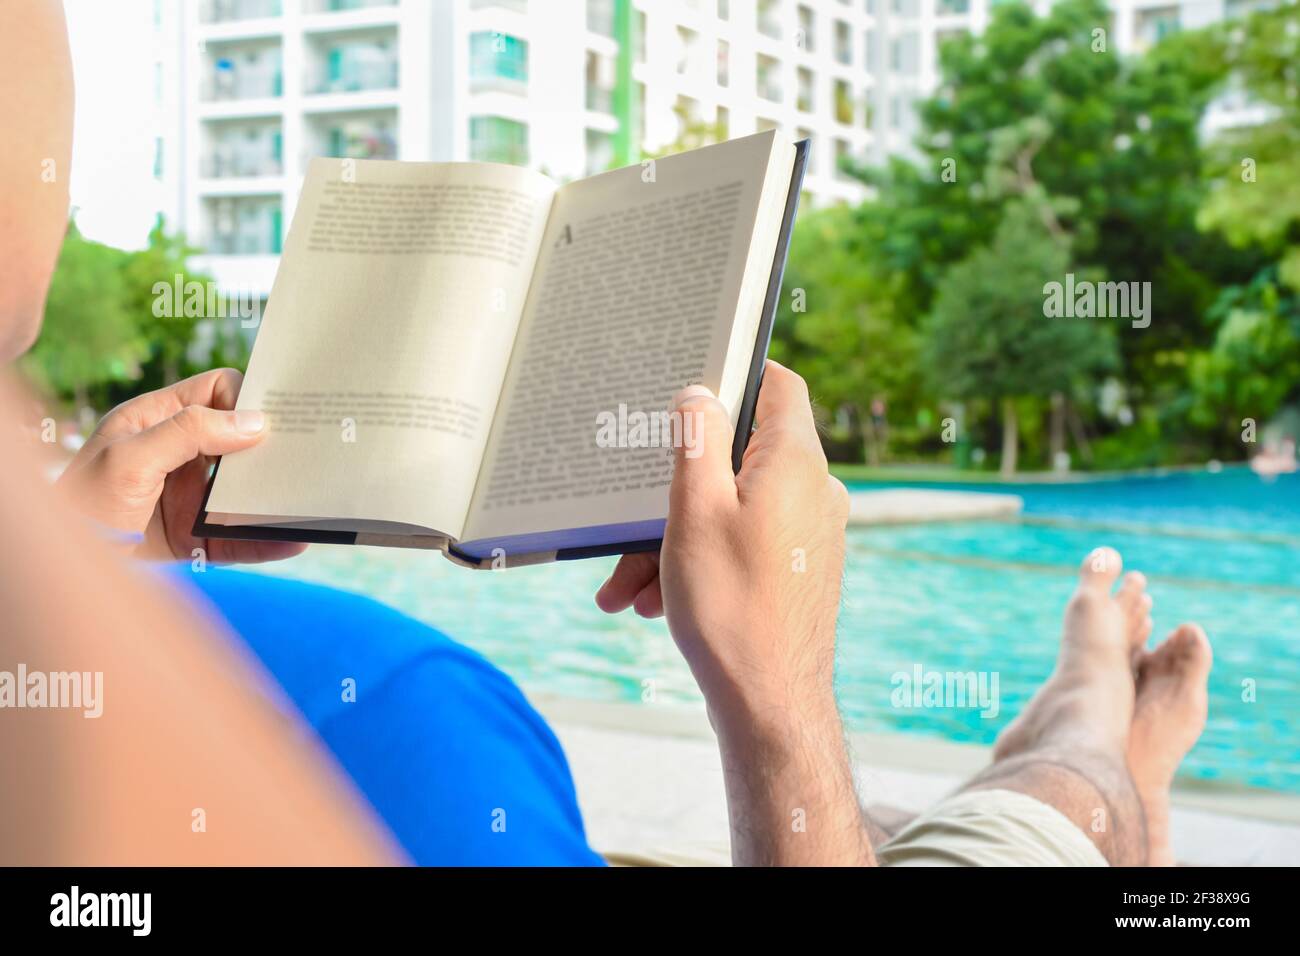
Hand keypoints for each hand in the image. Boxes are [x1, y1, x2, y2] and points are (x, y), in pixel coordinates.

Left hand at [58, 368, 306, 563]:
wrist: (60, 568)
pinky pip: (239, 538)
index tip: (274, 420)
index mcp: (157, 419)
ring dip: (274, 497)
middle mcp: (178, 454)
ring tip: (309, 503)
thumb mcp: (130, 459)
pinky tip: (293, 541)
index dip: (246, 399)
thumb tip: (254, 421)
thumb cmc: (81, 506)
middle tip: (310, 453)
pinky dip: (267, 541)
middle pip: (240, 439)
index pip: (216, 390)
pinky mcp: (193, 537)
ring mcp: (187, 496)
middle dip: (273, 447)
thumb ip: (189, 433)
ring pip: (245, 490)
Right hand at [596, 360, 849, 730]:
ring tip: (628, 586)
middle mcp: (813, 492)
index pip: (779, 386)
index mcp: (796, 463)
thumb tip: (700, 393)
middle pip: (736, 461)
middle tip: (631, 523)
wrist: (770, 704)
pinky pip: (740, 546)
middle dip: (675, 491)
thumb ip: (697, 440)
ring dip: (673, 539)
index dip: (736, 375)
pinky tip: (653, 601)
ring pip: (730, 510)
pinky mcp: (797, 568)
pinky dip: (697, 563)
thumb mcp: (695, 510)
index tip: (693, 383)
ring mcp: (808, 533)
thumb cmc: (732, 607)